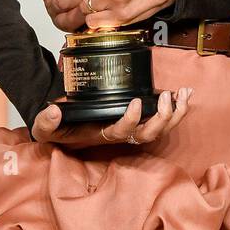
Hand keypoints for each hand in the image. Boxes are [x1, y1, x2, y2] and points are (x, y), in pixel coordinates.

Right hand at [31, 89, 190, 146]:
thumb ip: (46, 122)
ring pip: (161, 129)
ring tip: (182, 94)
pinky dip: (177, 107)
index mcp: (103, 135)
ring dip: (175, 112)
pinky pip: (165, 119)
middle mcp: (122, 134)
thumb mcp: (46, 128)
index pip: (122, 132)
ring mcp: (134, 128)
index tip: (135, 102)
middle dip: (161, 118)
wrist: (67, 129)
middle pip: (149, 134)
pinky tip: (184, 93)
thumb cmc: (61, 130)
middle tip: (165, 98)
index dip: (132, 120)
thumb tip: (53, 111)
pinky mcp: (141, 118)